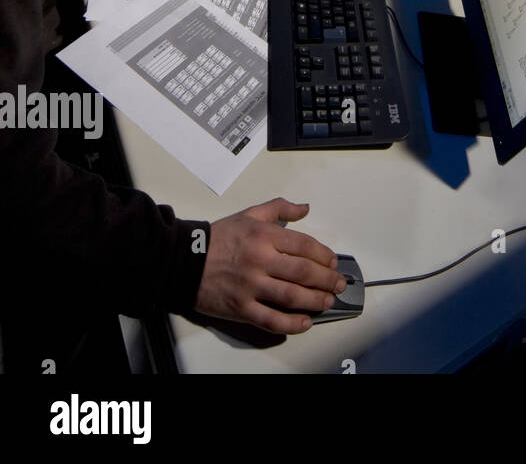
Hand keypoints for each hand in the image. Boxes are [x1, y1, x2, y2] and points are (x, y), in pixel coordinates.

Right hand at [195, 198, 344, 333]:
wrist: (181, 260)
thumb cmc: (217, 238)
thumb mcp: (249, 215)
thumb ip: (279, 208)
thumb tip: (305, 208)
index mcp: (264, 236)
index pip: (304, 246)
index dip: (323, 255)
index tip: (332, 262)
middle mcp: (260, 260)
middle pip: (303, 272)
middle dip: (326, 279)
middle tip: (339, 284)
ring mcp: (250, 286)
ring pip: (291, 296)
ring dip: (315, 300)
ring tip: (327, 301)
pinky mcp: (240, 308)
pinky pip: (270, 319)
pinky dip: (290, 324)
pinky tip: (304, 322)